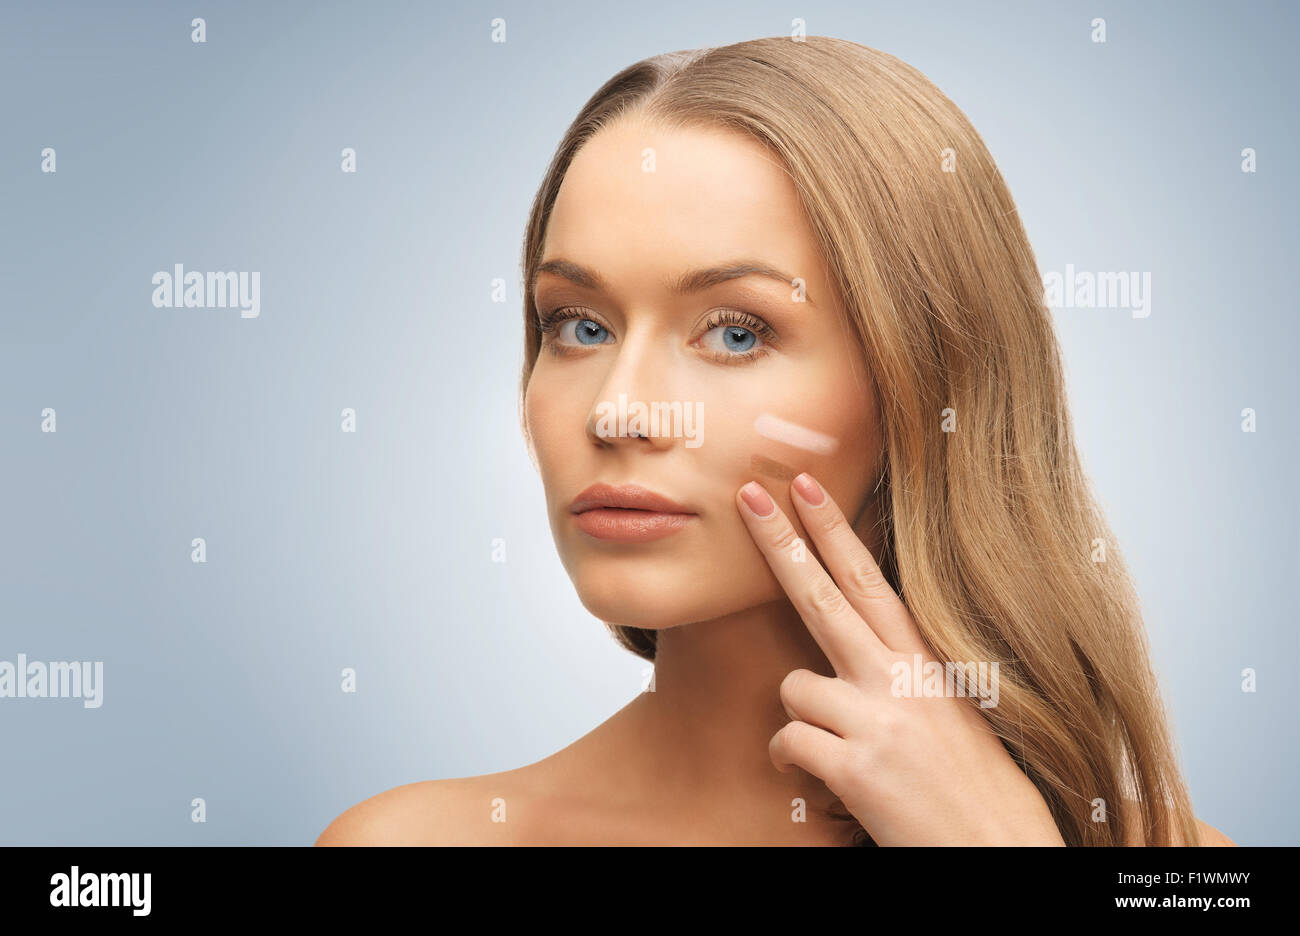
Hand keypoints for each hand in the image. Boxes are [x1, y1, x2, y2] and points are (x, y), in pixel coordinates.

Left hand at [736, 472, 1064, 845]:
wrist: (999, 849)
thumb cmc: (968, 787)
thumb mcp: (944, 711)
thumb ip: (899, 673)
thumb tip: (851, 644)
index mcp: (924, 662)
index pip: (870, 581)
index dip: (833, 530)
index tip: (804, 486)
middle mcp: (900, 680)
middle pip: (824, 597)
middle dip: (781, 541)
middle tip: (747, 495)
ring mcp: (878, 720)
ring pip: (794, 686)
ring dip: (803, 719)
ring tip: (837, 751)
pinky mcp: (856, 767)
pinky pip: (788, 742)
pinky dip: (792, 762)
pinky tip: (823, 782)